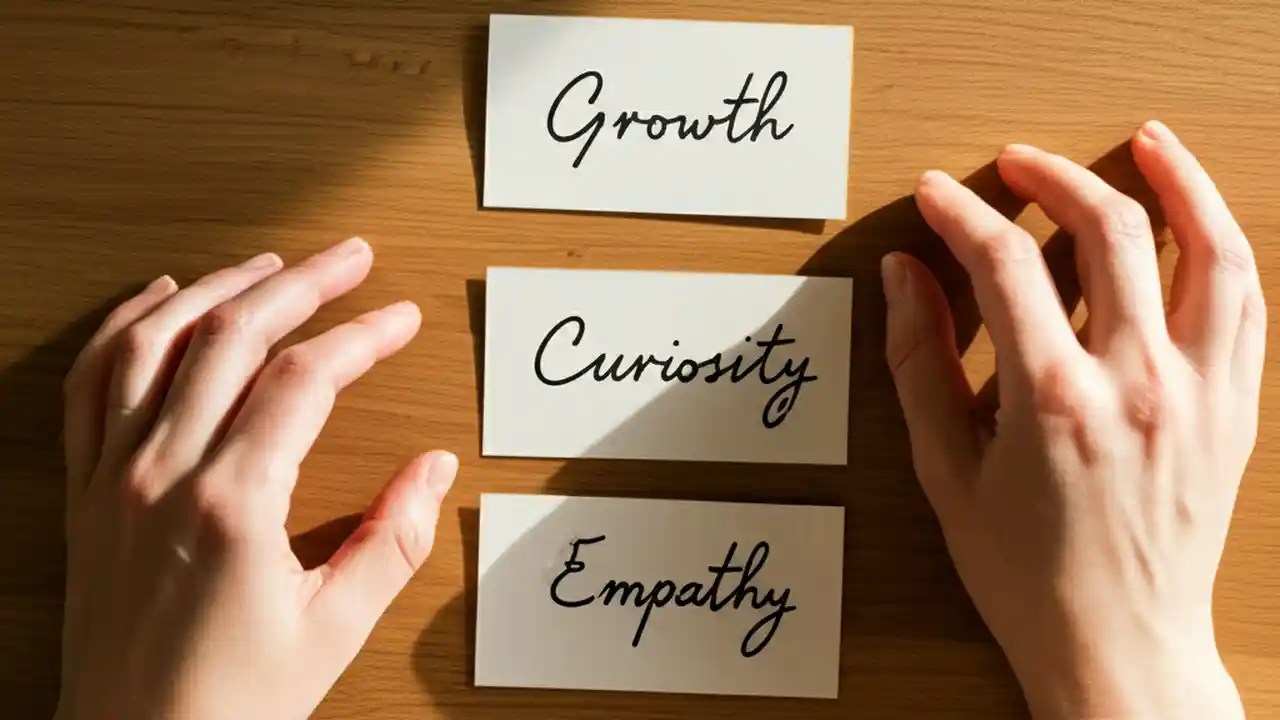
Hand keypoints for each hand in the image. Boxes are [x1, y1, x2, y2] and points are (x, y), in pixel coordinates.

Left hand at [57, 238, 457, 718]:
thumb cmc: (229, 705)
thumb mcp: (334, 630)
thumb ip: (393, 542)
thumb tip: (433, 471)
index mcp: (232, 504)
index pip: (304, 380)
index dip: (361, 336)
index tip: (400, 319)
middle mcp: (163, 474)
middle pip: (232, 338)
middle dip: (300, 284)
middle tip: (350, 257)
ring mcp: (115, 477)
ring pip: (155, 343)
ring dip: (216, 290)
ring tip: (268, 263)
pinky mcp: (86, 493)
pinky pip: (90, 384)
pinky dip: (123, 328)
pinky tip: (157, 301)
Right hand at [883, 122, 1260, 718]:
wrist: (1120, 645)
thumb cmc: (1024, 571)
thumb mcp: (945, 471)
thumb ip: (920, 364)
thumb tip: (904, 277)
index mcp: (1053, 399)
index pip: (1004, 264)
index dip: (963, 214)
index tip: (938, 195)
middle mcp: (1138, 382)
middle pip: (1108, 233)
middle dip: (1054, 179)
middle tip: (1015, 162)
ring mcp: (1200, 392)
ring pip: (1207, 249)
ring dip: (1174, 183)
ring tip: (1145, 144)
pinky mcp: (1234, 409)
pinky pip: (1245, 302)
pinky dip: (1223, 245)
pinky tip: (1198, 222)